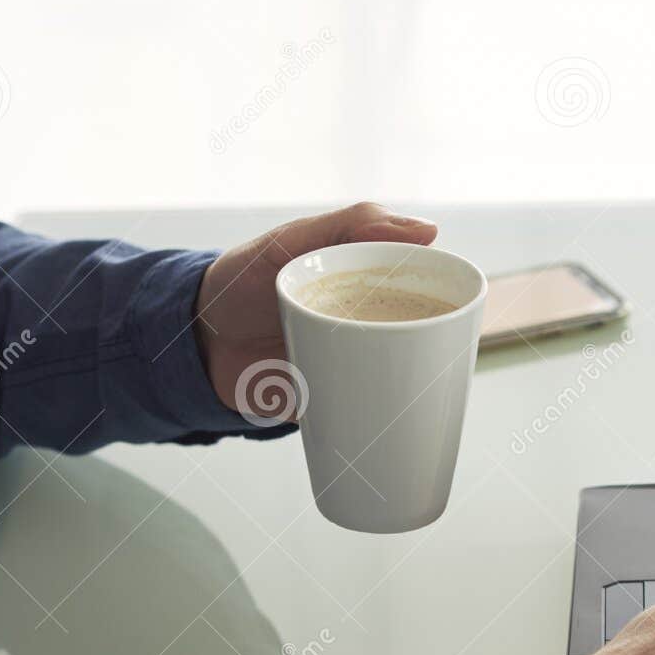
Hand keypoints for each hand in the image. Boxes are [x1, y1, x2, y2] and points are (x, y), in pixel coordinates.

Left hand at [193, 202, 438, 418]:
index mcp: (365, 284)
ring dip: (419, 392)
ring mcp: (351, 366)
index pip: (424, 289)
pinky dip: (387, 425)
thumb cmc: (239, 282)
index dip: (450, 300)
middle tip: (442, 358)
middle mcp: (366, 325)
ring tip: (425, 393)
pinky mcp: (335, 405)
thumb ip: (352, 225)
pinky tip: (405, 429)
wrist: (192, 342)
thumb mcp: (290, 241)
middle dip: (441, 353)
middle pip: (421, 340)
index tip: (461, 311)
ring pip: (402, 382)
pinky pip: (370, 418)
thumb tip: (429, 230)